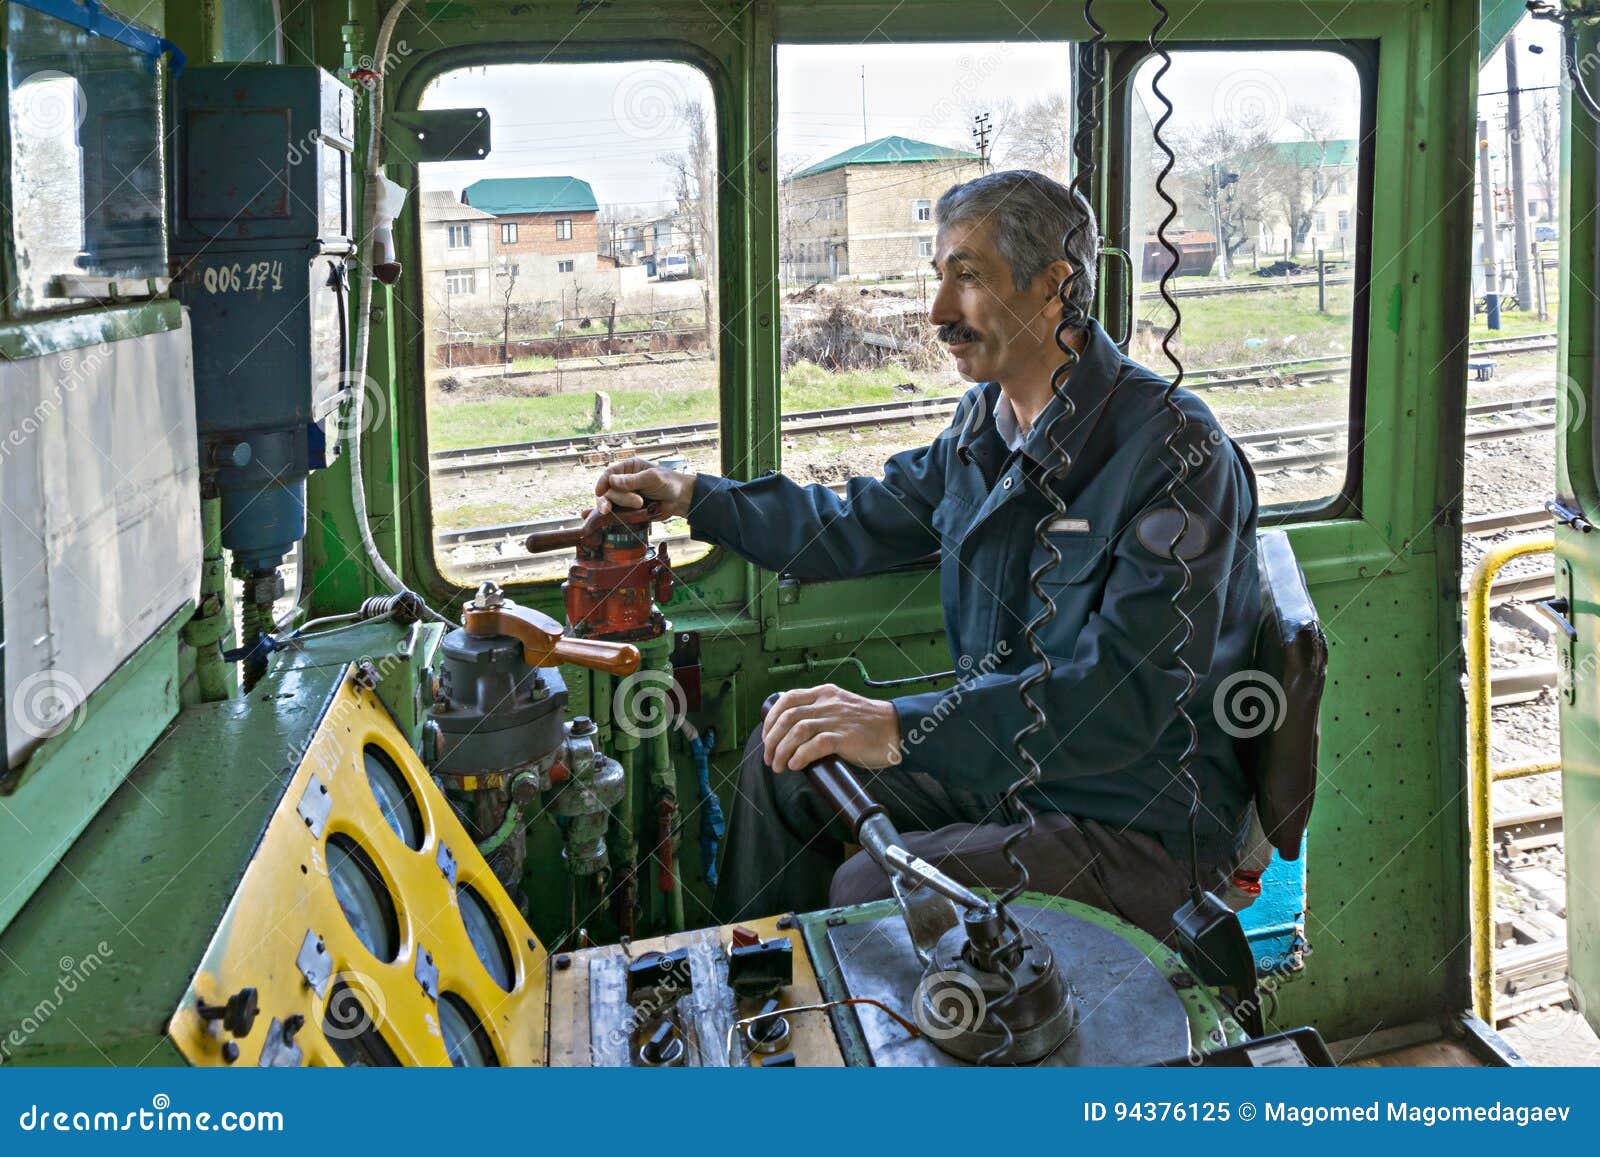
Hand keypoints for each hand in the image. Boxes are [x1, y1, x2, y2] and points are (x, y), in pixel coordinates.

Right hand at [594, 457, 694, 519]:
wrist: (681, 500)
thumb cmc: (669, 483)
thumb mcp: (652, 478)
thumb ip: (632, 480)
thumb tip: (611, 481)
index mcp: (628, 468)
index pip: (609, 473)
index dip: (602, 483)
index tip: (600, 492)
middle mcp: (624, 481)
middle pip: (609, 490)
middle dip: (620, 497)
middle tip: (637, 502)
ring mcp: (625, 496)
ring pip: (612, 503)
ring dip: (623, 505)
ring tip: (640, 505)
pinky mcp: (628, 509)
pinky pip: (617, 513)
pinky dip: (613, 516)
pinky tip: (608, 517)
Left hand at [762, 684, 902, 772]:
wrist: (897, 729)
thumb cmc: (869, 724)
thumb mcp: (841, 708)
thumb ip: (821, 714)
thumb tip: (794, 737)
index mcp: (825, 693)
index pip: (788, 698)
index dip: (771, 718)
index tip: (767, 737)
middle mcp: (828, 703)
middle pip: (788, 716)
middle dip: (772, 739)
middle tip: (769, 758)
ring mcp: (837, 719)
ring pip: (797, 730)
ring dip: (782, 750)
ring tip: (778, 766)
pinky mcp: (845, 736)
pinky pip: (816, 744)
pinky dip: (800, 755)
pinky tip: (795, 765)